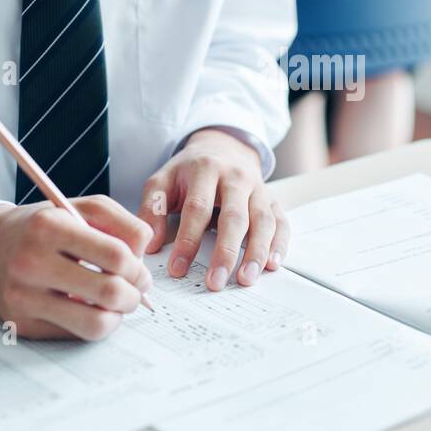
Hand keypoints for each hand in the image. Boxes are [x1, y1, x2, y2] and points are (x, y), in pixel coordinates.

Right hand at [0, 196, 153, 340]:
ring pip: (94, 324)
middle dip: (133, 296)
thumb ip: (123, 225)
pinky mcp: (21, 323)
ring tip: (114, 305)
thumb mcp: (83, 209)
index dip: (138, 269)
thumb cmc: (45, 227)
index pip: (115, 255)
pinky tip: (86, 309)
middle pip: (109, 292)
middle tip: (134, 293)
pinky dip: (91, 324)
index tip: (139, 274)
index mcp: (49, 227)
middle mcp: (31, 262)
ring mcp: (23, 297)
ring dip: (116, 317)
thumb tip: (143, 261)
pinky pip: (74, 335)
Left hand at [139, 128, 288, 291]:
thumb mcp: (163, 180)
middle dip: (225, 253)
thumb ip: (152, 209)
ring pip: (262, 221)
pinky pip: (281, 222)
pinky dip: (280, 244)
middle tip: (215, 282)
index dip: (188, 240)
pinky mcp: (273, 200)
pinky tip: (273, 264)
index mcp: (205, 170)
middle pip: (234, 217)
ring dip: (256, 253)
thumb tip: (149, 245)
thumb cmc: (189, 171)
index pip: (197, 208)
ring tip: (246, 279)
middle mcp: (236, 178)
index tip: (178, 269)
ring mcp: (258, 189)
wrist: (222, 148)